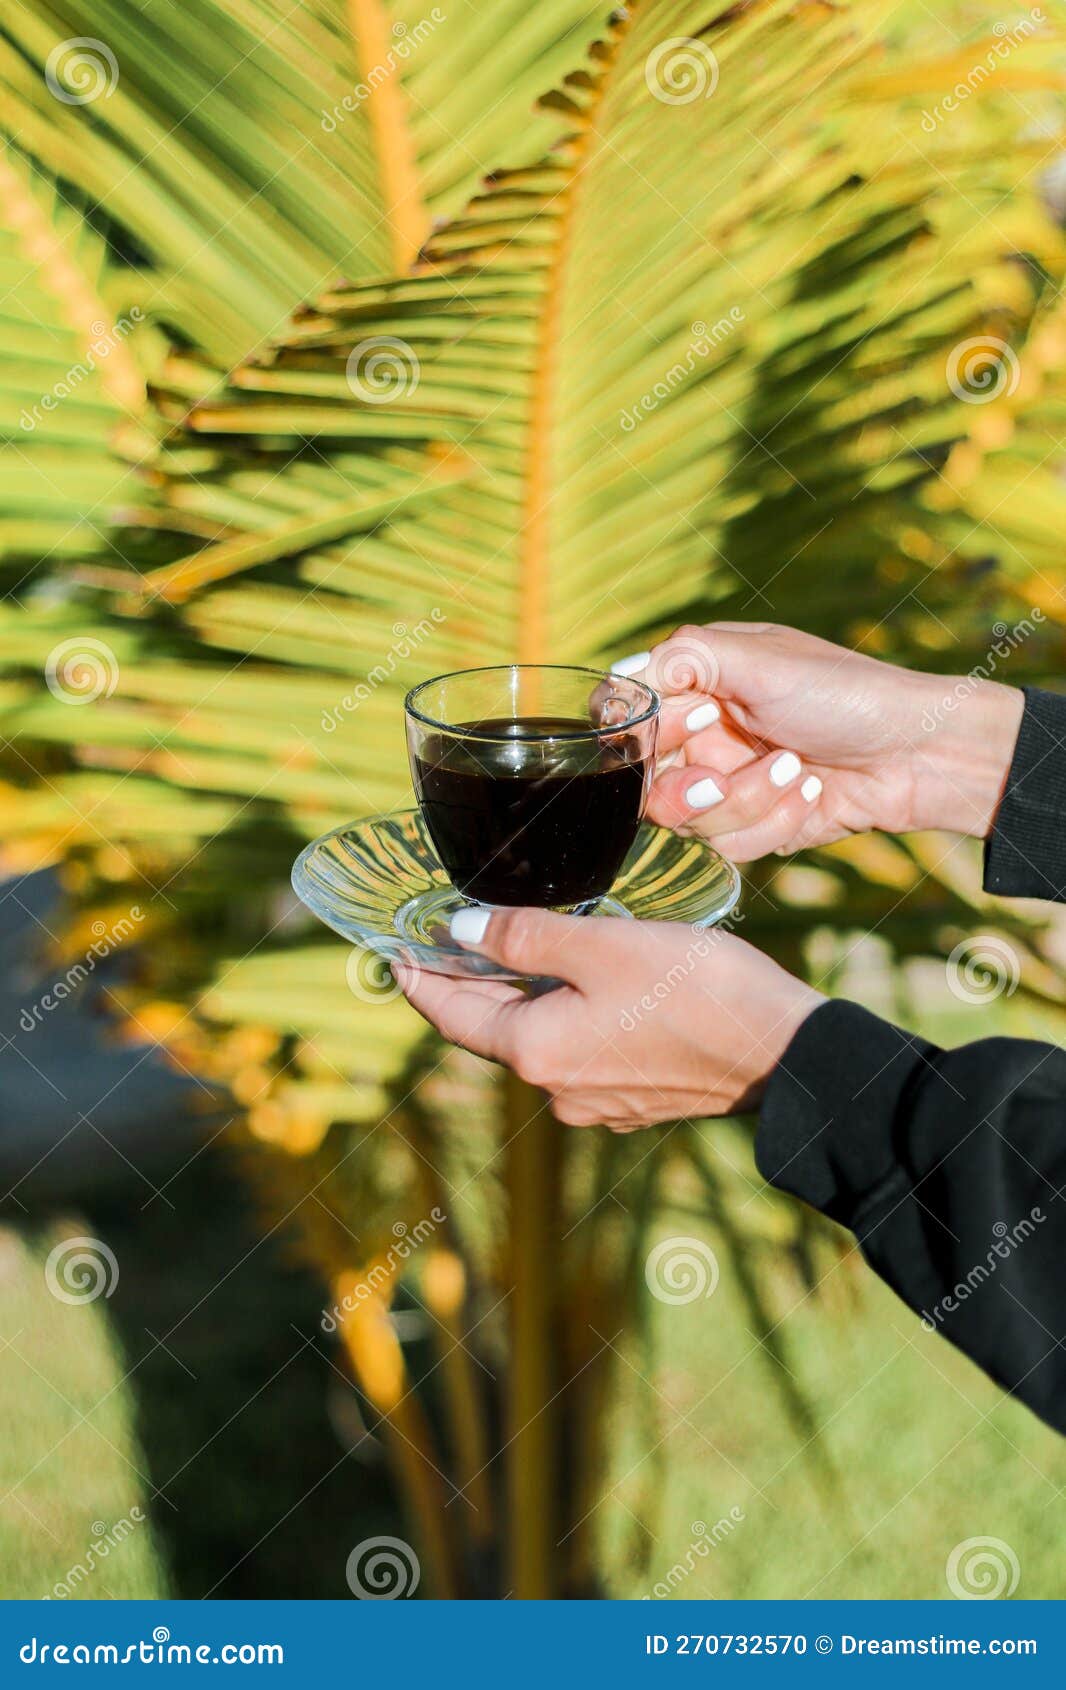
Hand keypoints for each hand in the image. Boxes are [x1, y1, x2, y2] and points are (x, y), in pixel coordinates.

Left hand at [394, 907, 822, 1128]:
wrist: (787, 1054)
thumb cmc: (697, 991)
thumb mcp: (603, 947)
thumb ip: (526, 939)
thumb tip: (463, 931)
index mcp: (536, 1054)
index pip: (453, 1016)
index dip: (420, 980)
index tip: (394, 953)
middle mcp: (558, 1090)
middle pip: (495, 1029)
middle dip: (472, 984)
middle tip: (450, 937)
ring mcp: (599, 1101)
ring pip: (542, 1039)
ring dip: (525, 998)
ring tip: (517, 948)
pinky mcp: (637, 1098)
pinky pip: (583, 1051)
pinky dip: (569, 1014)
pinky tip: (584, 981)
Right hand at [612, 623, 1023, 860]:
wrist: (922, 753)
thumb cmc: (846, 693)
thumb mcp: (761, 660)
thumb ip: (683, 659)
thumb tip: (615, 677)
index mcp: (695, 683)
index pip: (621, 716)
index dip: (638, 736)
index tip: (680, 729)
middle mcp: (701, 734)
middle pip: (645, 784)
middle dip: (693, 786)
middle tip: (724, 774)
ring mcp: (726, 783)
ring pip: (689, 823)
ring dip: (748, 802)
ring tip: (796, 771)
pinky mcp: (754, 826)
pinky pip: (729, 848)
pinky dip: (775, 824)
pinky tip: (813, 794)